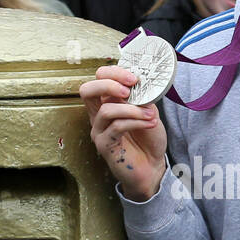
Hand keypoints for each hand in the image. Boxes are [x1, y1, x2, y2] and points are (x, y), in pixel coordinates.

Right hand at [80, 65, 168, 200]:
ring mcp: (99, 130)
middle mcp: (98, 115)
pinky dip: (136, 122)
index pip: (99, 78)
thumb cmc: (148, 139)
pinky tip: (150, 123)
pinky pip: (116, 127)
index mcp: (108, 102)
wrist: (152, 166)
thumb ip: (142, 98)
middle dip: (109, 84)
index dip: (114, 73)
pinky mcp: (104, 145)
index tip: (135, 77)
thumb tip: (141, 84)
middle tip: (130, 89)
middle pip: (87, 90)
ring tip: (150, 115)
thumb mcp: (148, 111)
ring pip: (105, 110)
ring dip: (131, 109)